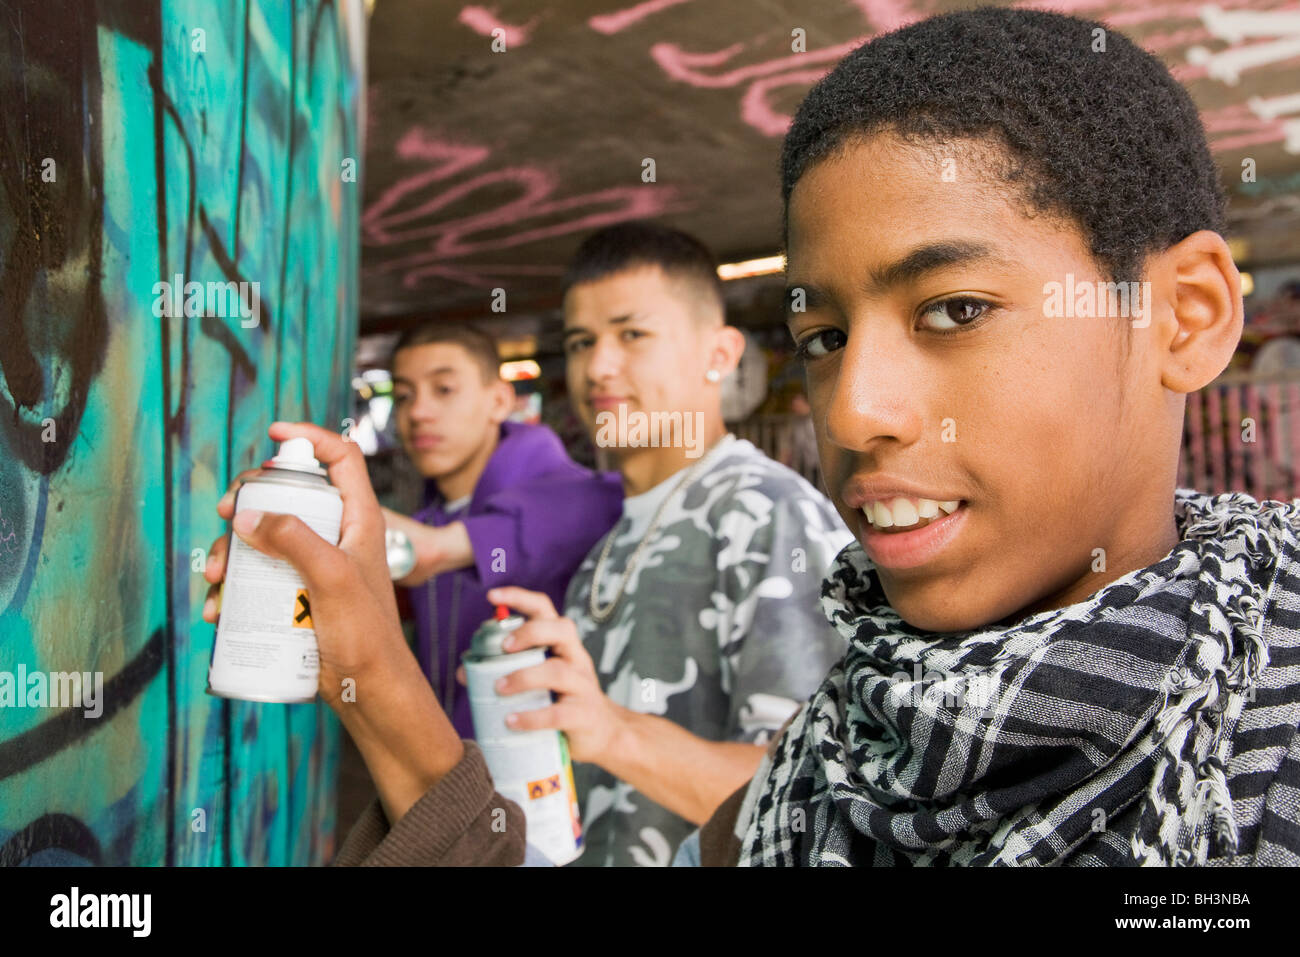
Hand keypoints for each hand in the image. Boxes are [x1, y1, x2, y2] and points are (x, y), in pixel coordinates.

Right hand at [202, 421, 462, 822]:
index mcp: (360, 520)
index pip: (341, 459)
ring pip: (266, 539)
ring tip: (212, 579)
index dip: (310, 438)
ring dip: (231, 552)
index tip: (272, 434)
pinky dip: (234, 587)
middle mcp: (338, 537)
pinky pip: (260, 579)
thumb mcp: (331, 580)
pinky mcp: (299, 598)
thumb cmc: (367, 638)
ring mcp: (317, 568)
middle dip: (250, 501)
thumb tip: (246, 513)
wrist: (369, 694)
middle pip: (290, 495)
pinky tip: (217, 610)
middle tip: (223, 515)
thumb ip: (294, 540)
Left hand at [485, 585, 626, 764]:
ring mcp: (583, 686)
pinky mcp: (583, 715)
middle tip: (503, 647)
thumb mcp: (539, 679)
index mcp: (562, 644)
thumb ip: (504, 670)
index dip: (520, 598)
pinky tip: (511, 720)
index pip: (545, 610)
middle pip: (561, 630)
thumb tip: (464, 671)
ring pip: (558, 671)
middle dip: (530, 632)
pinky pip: (558, 713)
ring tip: (498, 688)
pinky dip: (532, 717)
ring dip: (524, 676)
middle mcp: (576, 658)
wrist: (602, 733)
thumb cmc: (562, 700)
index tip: (492, 596)